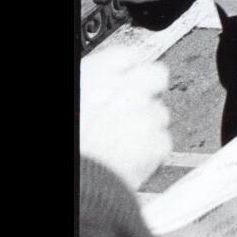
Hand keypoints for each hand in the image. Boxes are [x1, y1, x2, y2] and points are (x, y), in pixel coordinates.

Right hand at [79, 47, 171, 190]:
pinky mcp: (159, 144)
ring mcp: (147, 115)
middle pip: (155, 75)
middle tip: (132, 108)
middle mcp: (127, 87)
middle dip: (149, 90)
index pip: (126, 55)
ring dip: (147, 125)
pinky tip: (130, 159)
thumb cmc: (74, 147)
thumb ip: (89, 91)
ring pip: (160, 112)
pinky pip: (162, 142)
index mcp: (97, 74)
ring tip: (123, 142)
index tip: (126, 76)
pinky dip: (151, 151)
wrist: (76, 181)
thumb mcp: (77, 100)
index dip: (128, 68)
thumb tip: (93, 93)